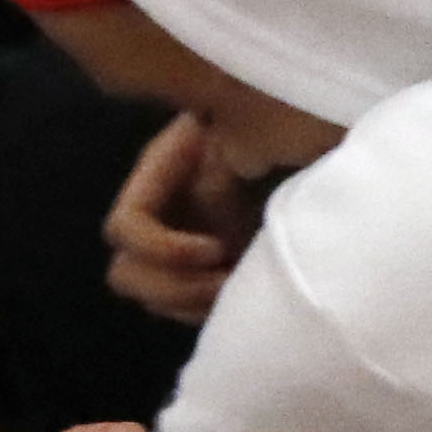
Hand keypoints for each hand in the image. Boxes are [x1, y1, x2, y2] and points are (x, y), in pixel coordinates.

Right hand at [106, 111, 263, 323]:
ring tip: (238, 290)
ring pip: (151, 297)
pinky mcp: (197, 264)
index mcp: (162, 170)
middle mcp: (159, 212)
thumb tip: (228, 174)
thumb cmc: (280, 121)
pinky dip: (207, 310)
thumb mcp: (253, 131)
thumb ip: (234, 153)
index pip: (127, 226)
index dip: (163, 248)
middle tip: (227, 282)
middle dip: (176, 289)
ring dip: (191, 305)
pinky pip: (181, 307)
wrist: (305, 130)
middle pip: (126, 273)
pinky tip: (245, 294)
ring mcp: (175, 243)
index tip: (217, 249)